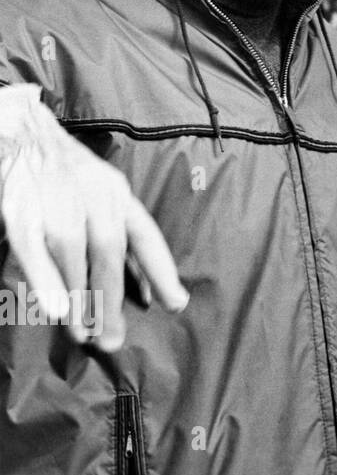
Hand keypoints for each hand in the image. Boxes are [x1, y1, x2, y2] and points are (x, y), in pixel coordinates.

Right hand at [0, 84, 186, 350]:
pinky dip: (48, 282)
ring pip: (74, 259)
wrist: (23, 135)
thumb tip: (151, 289)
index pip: (146, 236)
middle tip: (113, 339)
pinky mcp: (22, 214)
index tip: (176, 304)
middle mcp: (93, 198)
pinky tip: (59, 310)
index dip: (161, 271)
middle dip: (111, 300)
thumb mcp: (106, 195)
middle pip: (109, 253)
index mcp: (117, 194)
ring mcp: (57, 205)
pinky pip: (36, 253)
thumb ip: (126, 240)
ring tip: (84, 334)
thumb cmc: (68, 176)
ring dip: (80, 300)